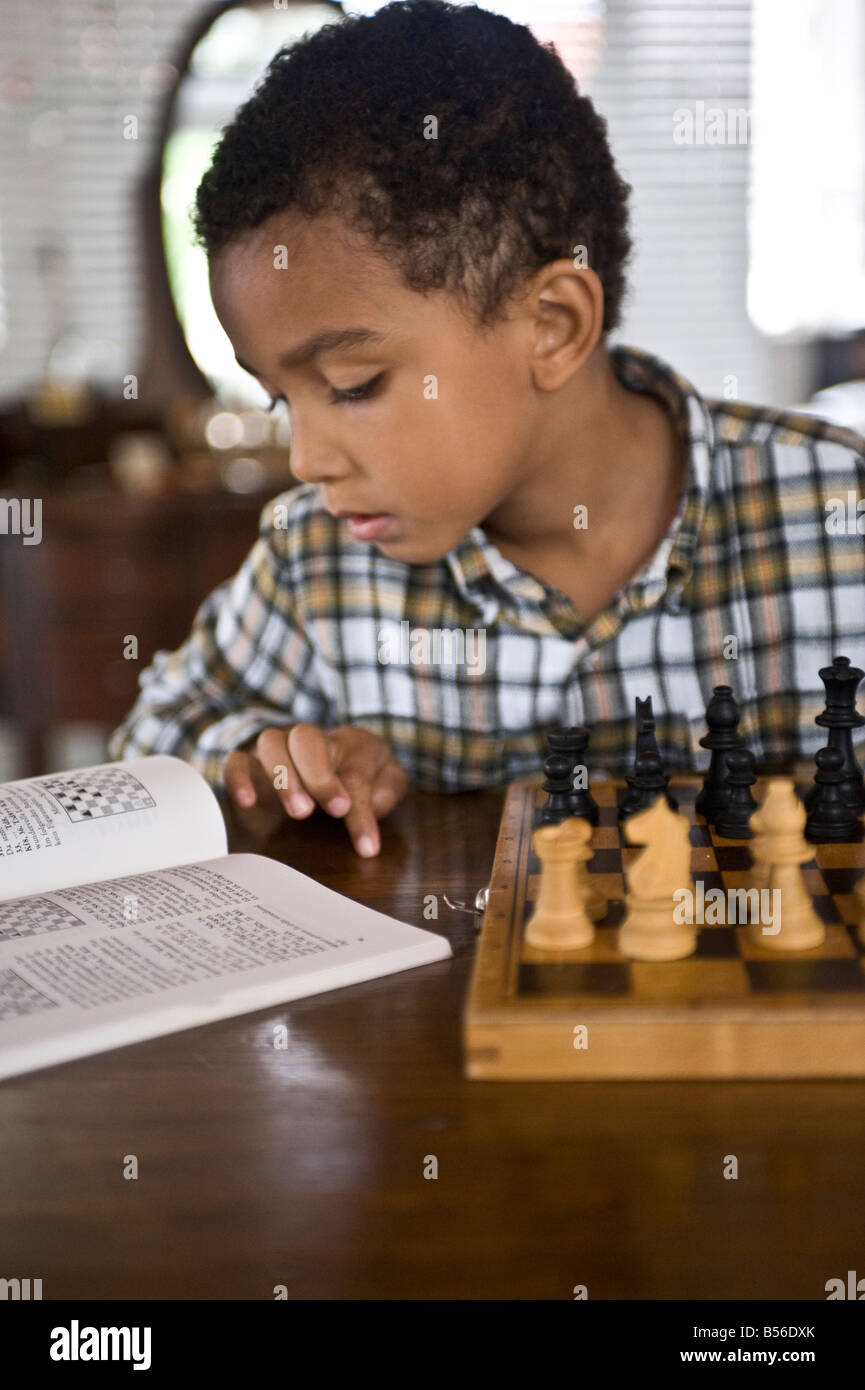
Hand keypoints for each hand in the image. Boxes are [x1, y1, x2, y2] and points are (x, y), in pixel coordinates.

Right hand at [223, 724, 408, 856]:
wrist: (332, 757)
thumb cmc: (362, 773)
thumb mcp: (388, 781)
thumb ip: (387, 791)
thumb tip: (371, 804)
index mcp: (351, 743)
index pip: (355, 773)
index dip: (361, 810)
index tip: (366, 844)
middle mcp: (311, 739)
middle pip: (306, 738)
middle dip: (318, 775)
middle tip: (330, 810)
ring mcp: (278, 748)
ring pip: (271, 742)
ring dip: (283, 777)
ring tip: (299, 812)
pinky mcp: (251, 763)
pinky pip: (236, 760)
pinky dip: (238, 777)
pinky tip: (247, 802)